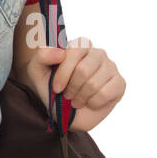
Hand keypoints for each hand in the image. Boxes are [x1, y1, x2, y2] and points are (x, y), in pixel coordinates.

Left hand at [22, 14, 125, 131]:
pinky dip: (93, 102)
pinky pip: (105, 94)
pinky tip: (90, 102)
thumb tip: (60, 52)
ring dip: (81, 97)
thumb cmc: (51, 87)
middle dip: (72, 88)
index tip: (56, 88)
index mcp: (80, 45)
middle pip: (84, 70)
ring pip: (94, 84)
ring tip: (77, 99)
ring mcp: (111, 67)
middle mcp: (97, 53)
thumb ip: (42, 56)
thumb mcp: (37, 71)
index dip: (63, 73)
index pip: (74, 52)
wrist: (63, 112)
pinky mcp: (119, 83)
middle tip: (68, 94)